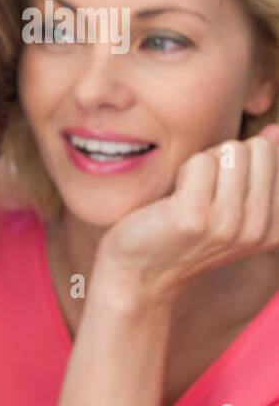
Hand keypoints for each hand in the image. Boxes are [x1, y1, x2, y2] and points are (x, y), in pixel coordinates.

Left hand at [93, 125, 278, 306]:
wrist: (139, 274)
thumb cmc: (183, 233)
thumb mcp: (235, 206)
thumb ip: (262, 169)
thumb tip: (275, 130)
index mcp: (278, 227)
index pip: (278, 157)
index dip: (243, 162)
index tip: (222, 193)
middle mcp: (260, 228)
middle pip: (257, 149)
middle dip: (225, 158)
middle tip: (202, 191)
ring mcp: (229, 223)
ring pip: (231, 151)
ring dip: (203, 164)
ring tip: (188, 194)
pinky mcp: (194, 216)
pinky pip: (200, 161)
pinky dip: (184, 170)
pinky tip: (172, 198)